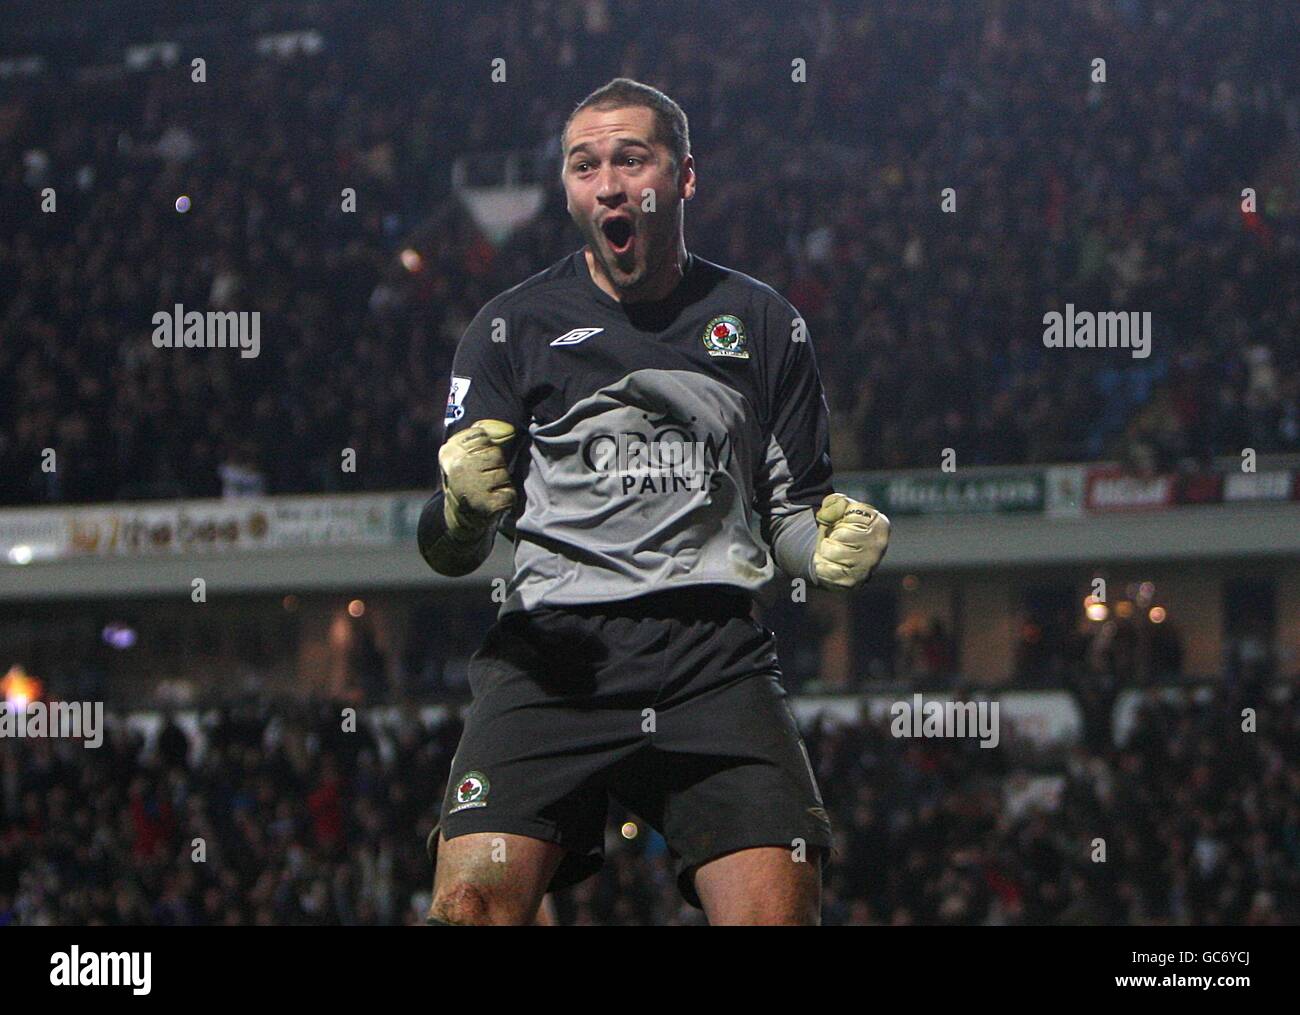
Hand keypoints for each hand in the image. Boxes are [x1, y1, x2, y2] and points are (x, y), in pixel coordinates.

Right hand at [438, 419, 516, 539]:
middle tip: (483, 478)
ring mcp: (471, 487)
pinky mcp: (485, 505)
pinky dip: (506, 499)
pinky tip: (493, 502)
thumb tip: (499, 425)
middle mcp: (458, 467)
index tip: (477, 459)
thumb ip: (476, 439)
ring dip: (501, 483)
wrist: (458, 517)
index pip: (481, 435)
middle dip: (495, 466)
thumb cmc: (466, 481)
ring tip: (487, 490)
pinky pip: (509, 494)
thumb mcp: (462, 456)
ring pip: (504, 474)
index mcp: (450, 452)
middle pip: (495, 454)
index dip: (485, 447)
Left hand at [812, 493, 889, 588]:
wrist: (836, 559)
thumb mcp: (839, 508)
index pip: (850, 515)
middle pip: (841, 534)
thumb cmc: (841, 528)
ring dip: (826, 550)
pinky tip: (830, 564)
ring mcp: (867, 566)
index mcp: (880, 523)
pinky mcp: (852, 582)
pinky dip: (822, 565)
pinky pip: (826, 569)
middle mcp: (879, 546)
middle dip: (833, 535)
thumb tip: (825, 515)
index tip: (844, 523)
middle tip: (838, 540)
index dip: (840, 518)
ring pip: (832, 551)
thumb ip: (835, 502)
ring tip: (834, 552)